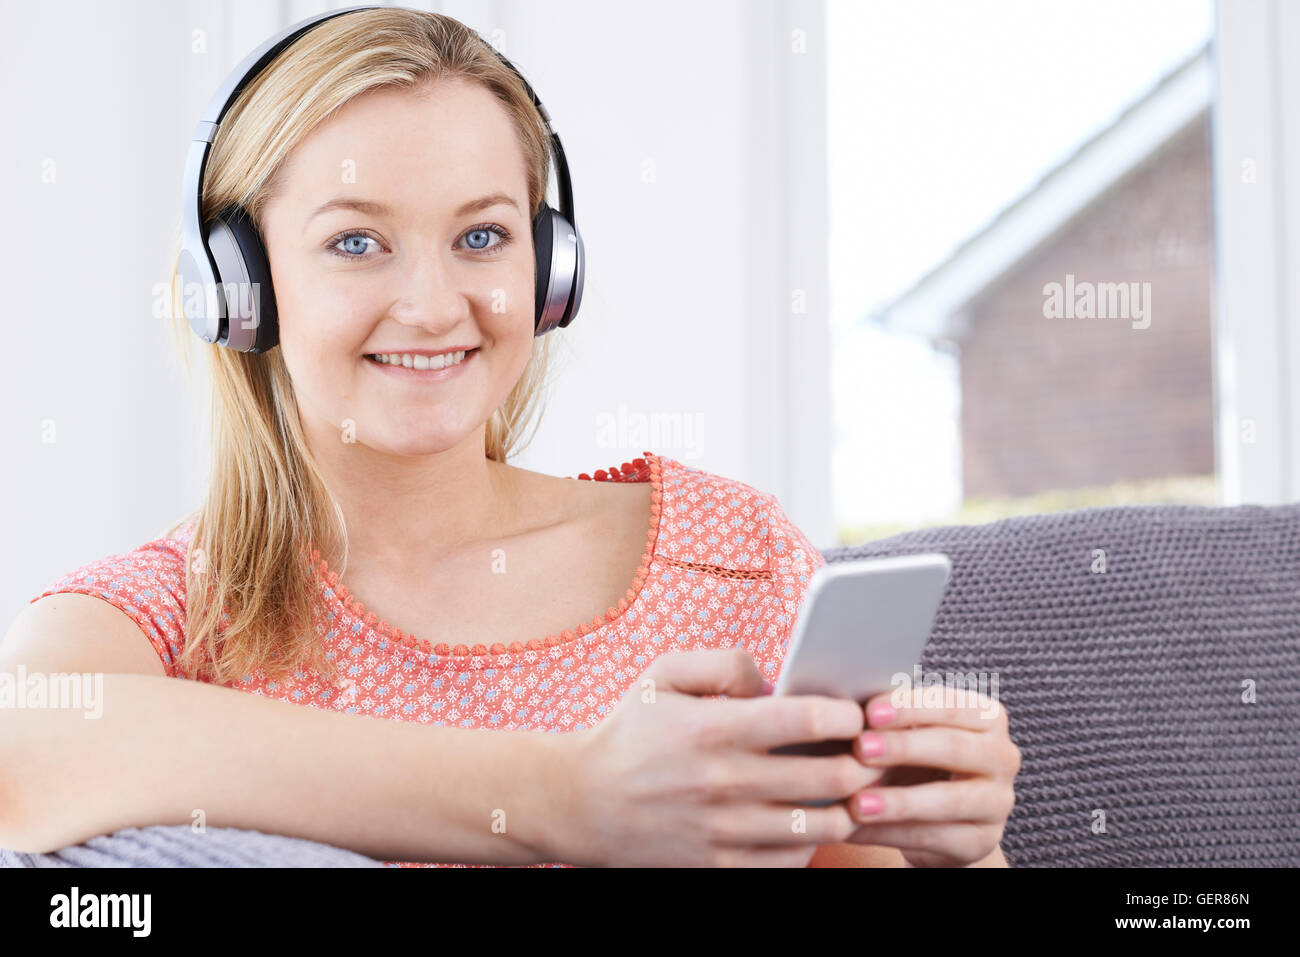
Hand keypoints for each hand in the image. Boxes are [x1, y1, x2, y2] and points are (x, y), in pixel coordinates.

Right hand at [552, 648, 881, 866]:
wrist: (579, 802)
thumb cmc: (629, 732)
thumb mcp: (664, 674)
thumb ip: (726, 663)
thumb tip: (776, 682)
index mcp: (714, 727)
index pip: (807, 720)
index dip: (847, 716)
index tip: (854, 714)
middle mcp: (724, 781)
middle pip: (832, 777)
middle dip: (865, 763)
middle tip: (872, 752)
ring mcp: (724, 830)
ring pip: (823, 825)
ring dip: (848, 806)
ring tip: (847, 789)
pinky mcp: (719, 865)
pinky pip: (793, 859)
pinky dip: (813, 839)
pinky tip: (808, 818)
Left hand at [842, 687, 1020, 866]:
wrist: (938, 815)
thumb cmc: (916, 759)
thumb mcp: (910, 733)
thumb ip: (891, 718)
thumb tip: (846, 709)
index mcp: (986, 716)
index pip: (950, 705)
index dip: (909, 707)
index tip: (869, 712)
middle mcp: (1002, 756)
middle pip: (953, 748)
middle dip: (903, 748)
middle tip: (861, 748)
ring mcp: (997, 801)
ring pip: (948, 801)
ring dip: (898, 802)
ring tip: (856, 804)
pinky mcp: (983, 841)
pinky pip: (934, 838)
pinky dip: (890, 834)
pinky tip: (855, 830)